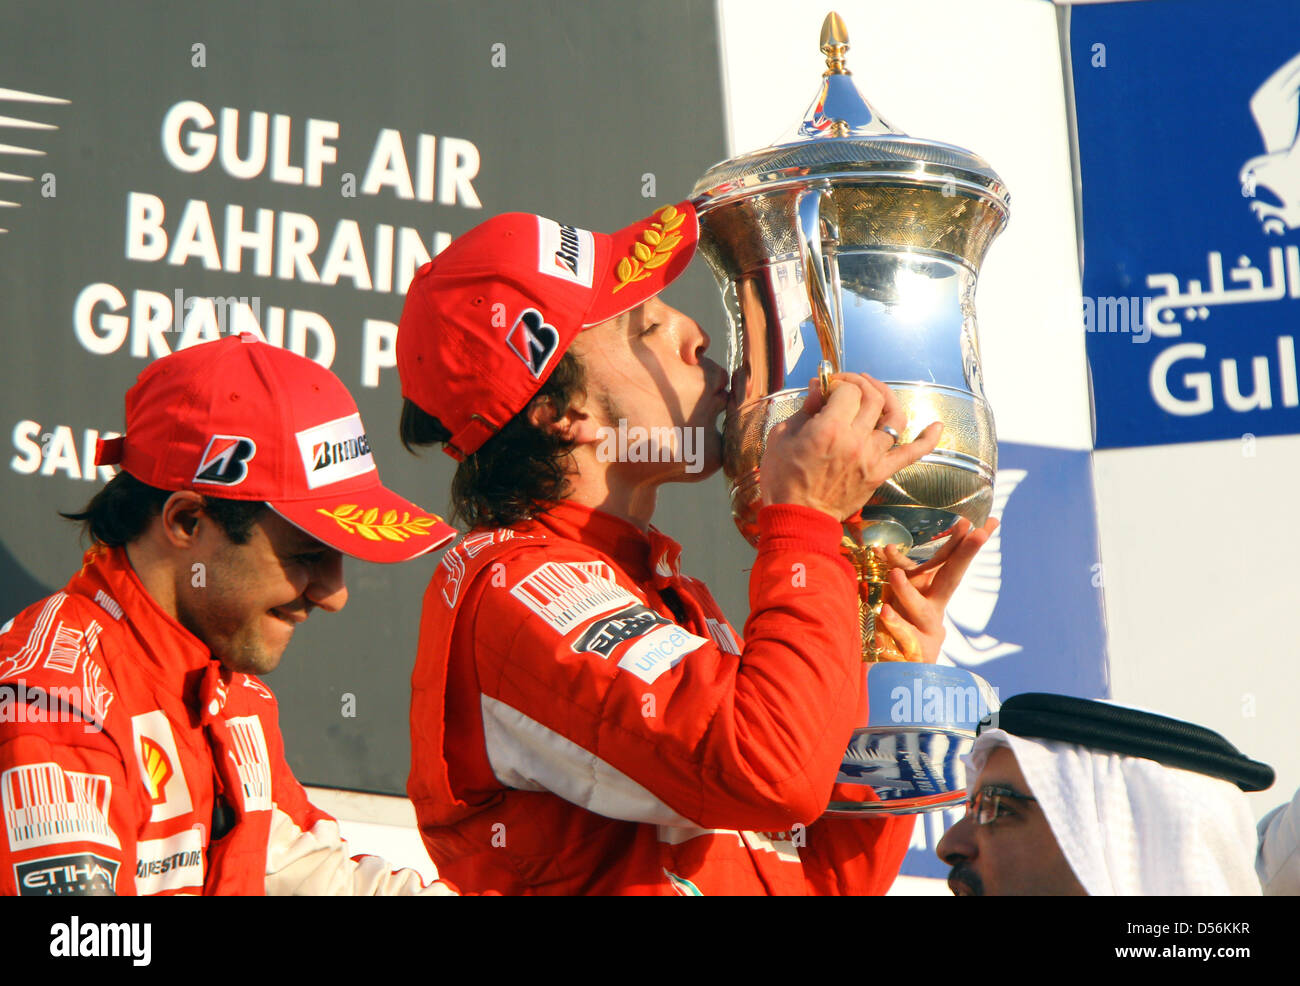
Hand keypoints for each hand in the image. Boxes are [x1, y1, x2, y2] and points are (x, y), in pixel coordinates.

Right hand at [761, 373, 942, 521]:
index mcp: (829, 429)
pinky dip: (928, 439)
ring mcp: (872, 457)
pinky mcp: (880, 473)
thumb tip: (817, 389)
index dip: (838, 383)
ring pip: (894, 417)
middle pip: (872, 398)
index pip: (847, 391)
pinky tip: (937, 426)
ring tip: (876, 391)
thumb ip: (804, 410)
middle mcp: (856, 440)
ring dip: (886, 398)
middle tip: (847, 385)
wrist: (798, 518)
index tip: (828, 388)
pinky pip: (912, 454)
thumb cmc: (783, 480)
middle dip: (860, 384)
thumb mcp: (781, 437)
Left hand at [875, 517, 998, 663]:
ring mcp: (927, 630)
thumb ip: (898, 571)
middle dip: (965, 555)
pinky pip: (902, 638)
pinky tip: (883, 617)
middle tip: (978, 532)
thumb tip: (885, 546)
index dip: (965, 541)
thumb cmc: (906, 624)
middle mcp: (935, 607)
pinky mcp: (913, 652)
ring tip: (895, 574)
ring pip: (919, 609)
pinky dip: (894, 629)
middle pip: (952, 579)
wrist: (905, 672)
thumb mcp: (904, 595)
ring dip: (907, 591)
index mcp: (935, 591)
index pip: (952, 561)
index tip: (985, 521)